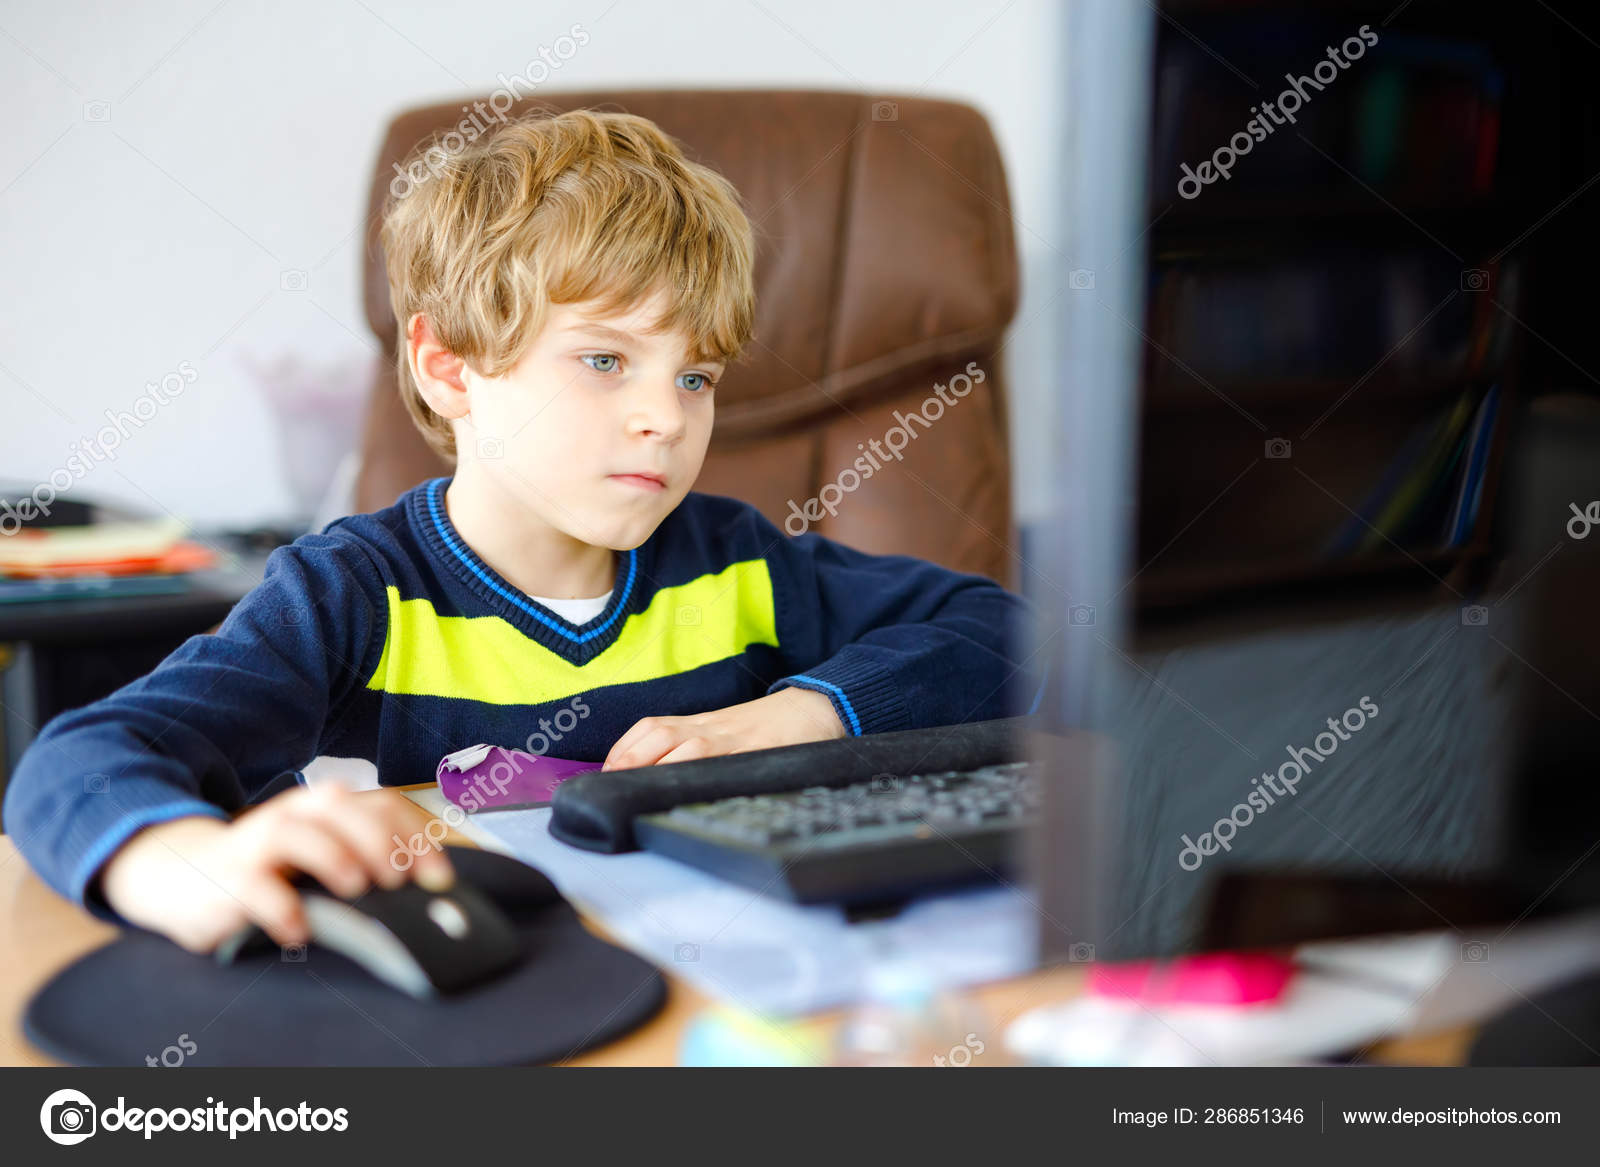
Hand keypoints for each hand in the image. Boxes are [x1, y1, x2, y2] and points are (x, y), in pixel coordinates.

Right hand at [97, 784, 454, 953]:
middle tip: (397, 880)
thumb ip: (365, 861)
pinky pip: (255, 888)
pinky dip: (281, 909)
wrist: (181, 875)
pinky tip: (300, 930)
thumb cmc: (268, 869)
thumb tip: (429, 894)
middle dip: (378, 840)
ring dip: (333, 857)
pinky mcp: (228, 879)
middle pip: (340, 806)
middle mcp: (292, 815)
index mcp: (324, 808)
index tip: (439, 879)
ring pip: (296, 833)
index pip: (381, 804)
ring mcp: (257, 843)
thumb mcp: (320, 855)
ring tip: (356, 888)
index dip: (416, 837)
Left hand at [601, 687, 846, 769]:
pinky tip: (687, 788)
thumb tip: (658, 775)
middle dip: (631, 757)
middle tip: (610, 780)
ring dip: (658, 765)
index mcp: (702, 723)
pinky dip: (703, 772)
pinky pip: (726, 762)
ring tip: (636, 784)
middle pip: (660, 733)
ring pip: (688, 747)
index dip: (625, 746)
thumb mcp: (728, 730)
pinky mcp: (757, 752)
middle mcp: (711, 727)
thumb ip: (698, 745)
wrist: (816, 707)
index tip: (605, 770)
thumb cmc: (769, 724)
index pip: (652, 727)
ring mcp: (734, 740)